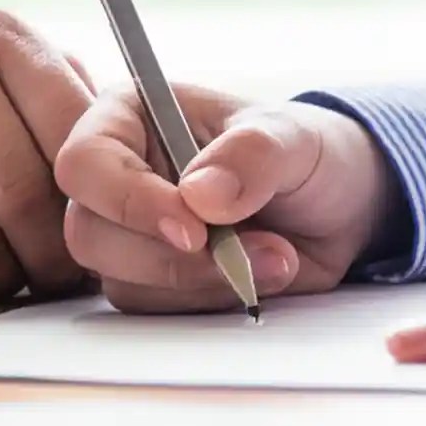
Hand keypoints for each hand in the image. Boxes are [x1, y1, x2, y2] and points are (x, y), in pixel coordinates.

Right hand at [53, 83, 400, 313]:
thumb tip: (199, 194)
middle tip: (242, 251)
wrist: (338, 205)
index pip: (87, 163)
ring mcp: (132, 232)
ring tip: (275, 256)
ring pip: (122, 280)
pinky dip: (213, 299)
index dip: (129, 201)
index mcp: (131, 117)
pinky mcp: (154, 278)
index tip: (192, 229)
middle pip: (91, 232)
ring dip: (202, 281)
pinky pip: (159, 308)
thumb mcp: (293, 139)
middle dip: (169, 256)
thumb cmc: (305, 151)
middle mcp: (118, 175)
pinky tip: (261, 274)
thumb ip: (251, 156)